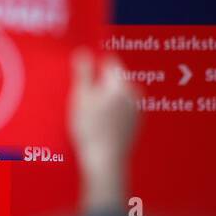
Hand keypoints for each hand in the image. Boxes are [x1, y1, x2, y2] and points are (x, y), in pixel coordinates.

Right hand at [69, 48, 139, 211]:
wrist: (104, 162)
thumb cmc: (90, 130)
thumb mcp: (80, 98)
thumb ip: (83, 73)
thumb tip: (83, 53)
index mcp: (121, 84)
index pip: (109, 62)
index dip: (92, 68)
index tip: (80, 81)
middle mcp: (133, 95)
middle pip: (112, 80)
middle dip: (97, 85)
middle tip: (81, 102)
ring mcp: (135, 111)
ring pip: (115, 96)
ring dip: (103, 101)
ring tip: (88, 117)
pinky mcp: (133, 126)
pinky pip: (119, 111)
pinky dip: (109, 114)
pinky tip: (97, 127)